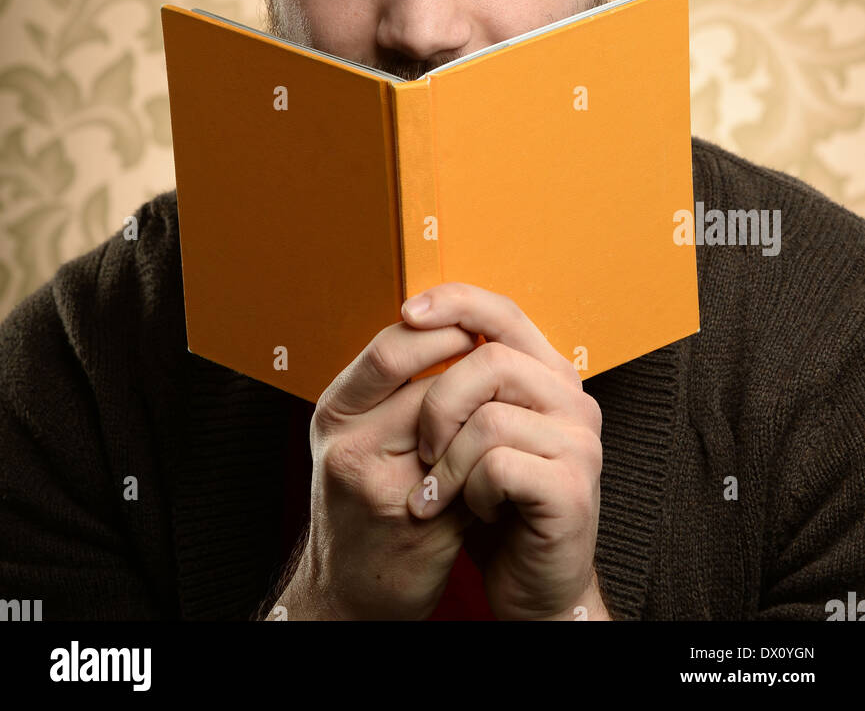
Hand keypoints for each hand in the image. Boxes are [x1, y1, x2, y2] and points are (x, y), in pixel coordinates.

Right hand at [286, 316, 482, 619]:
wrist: (345, 591)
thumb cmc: (360, 498)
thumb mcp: (357, 432)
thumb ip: (396, 387)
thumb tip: (462, 326)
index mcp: (334, 412)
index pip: (392, 349)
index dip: (441, 333)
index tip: (473, 332)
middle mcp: (350, 448)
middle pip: (432, 387)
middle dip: (477, 377)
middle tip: (505, 370)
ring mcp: (382, 489)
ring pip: (457, 431)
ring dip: (486, 419)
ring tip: (502, 412)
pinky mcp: (419, 525)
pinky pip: (470, 475)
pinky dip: (489, 461)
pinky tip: (496, 457)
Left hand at [401, 282, 608, 620]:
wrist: (535, 587)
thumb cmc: (496, 506)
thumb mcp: (474, 432)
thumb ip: (465, 382)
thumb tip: (412, 324)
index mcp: (547, 375)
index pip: (503, 312)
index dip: (455, 301)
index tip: (407, 311)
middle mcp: (572, 399)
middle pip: (490, 360)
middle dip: (438, 406)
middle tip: (424, 452)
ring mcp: (579, 442)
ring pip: (489, 418)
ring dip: (449, 462)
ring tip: (445, 491)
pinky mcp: (571, 487)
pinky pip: (497, 466)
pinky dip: (469, 492)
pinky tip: (476, 510)